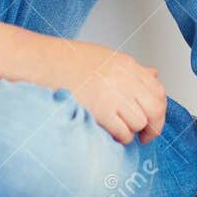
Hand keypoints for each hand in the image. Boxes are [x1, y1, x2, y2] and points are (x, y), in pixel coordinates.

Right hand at [35, 37, 166, 144]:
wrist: (38, 62)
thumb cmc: (65, 61)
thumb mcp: (104, 57)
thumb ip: (131, 70)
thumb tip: (153, 74)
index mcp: (126, 65)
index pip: (158, 89)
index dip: (159, 109)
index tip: (152, 119)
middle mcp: (123, 78)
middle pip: (155, 108)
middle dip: (154, 126)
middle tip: (145, 135)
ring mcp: (112, 94)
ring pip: (140, 122)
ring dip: (132, 132)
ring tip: (119, 131)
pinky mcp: (99, 110)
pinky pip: (123, 132)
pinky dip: (120, 138)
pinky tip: (110, 134)